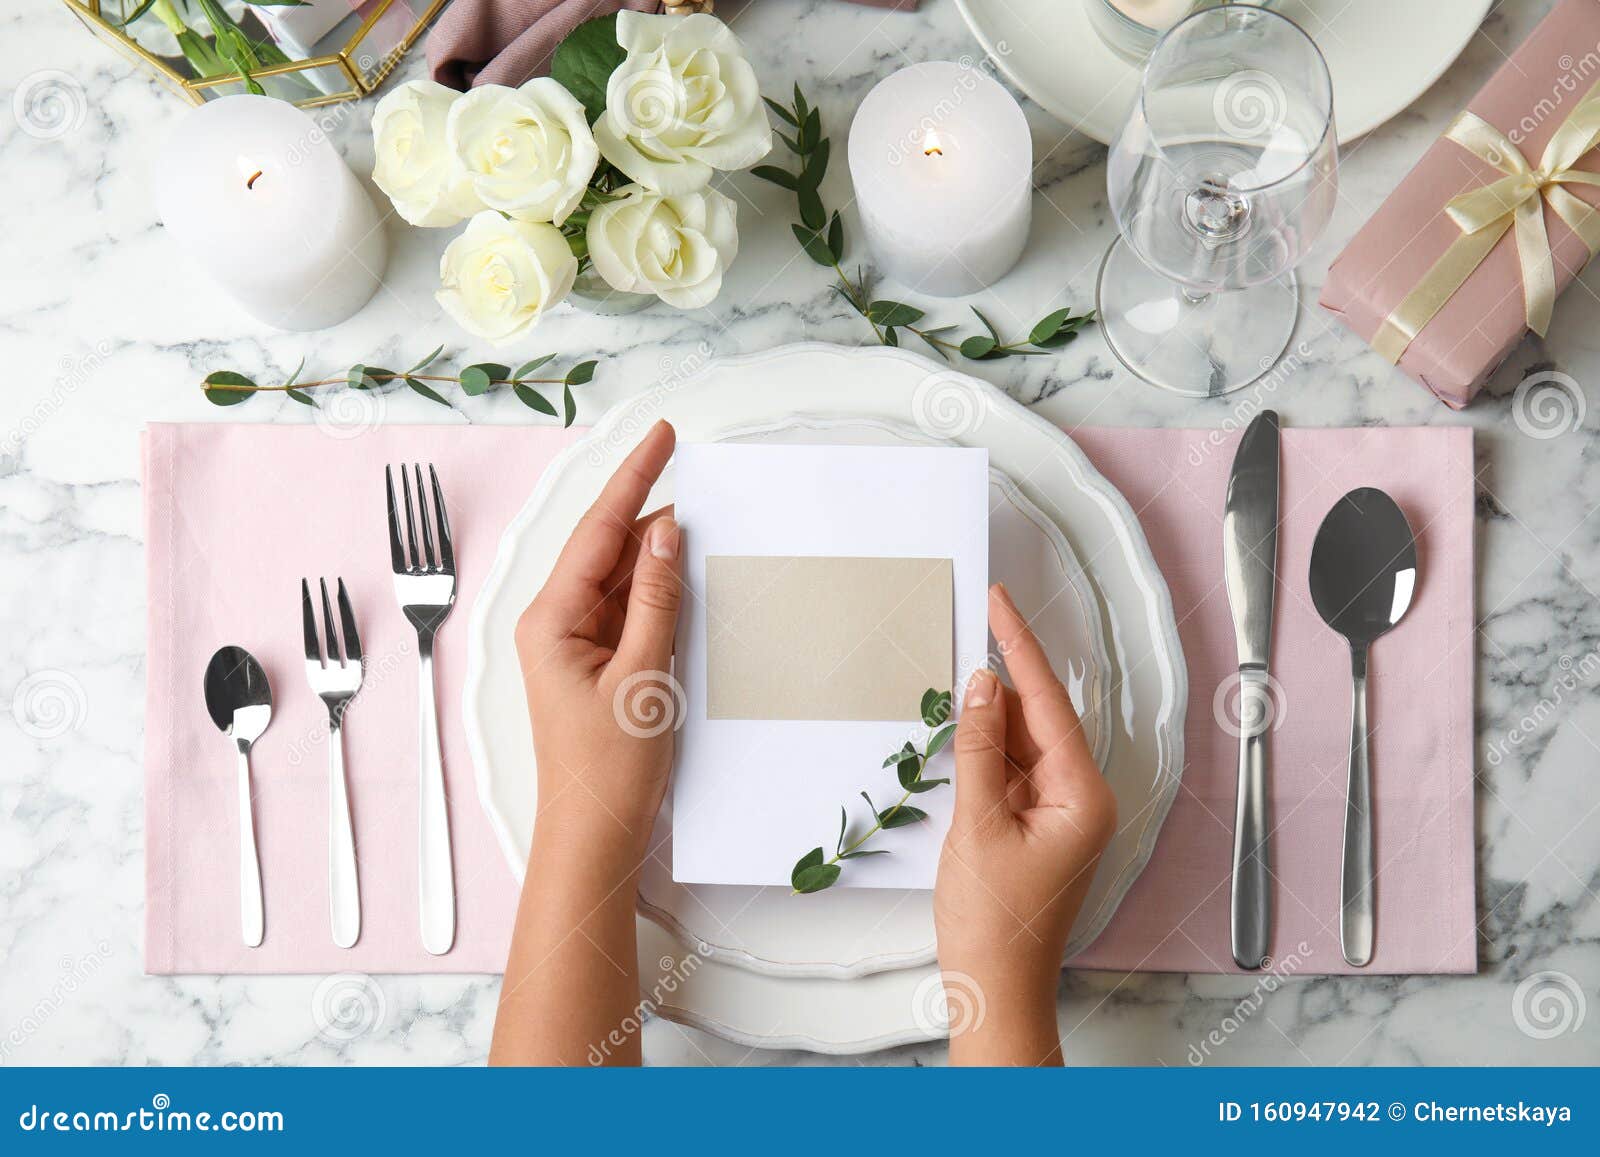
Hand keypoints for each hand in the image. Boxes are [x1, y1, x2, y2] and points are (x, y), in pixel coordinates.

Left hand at [514, 419, 681, 864]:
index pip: (599, 529)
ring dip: (657, 553)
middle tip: (700, 476)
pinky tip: (686, 575)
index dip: (634, 477)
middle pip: (608, 547)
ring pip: (620, 577)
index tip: (663, 436)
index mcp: (552, 619)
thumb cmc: (608, 769)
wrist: (592, 836)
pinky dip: (657, 591)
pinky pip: (628, 610)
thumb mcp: (643, 677)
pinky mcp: (596, 664)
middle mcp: (556, 622)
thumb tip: (665, 534)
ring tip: (705, 522)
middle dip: (651, 510)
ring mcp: (575, 643)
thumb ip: (654, 600)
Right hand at [934, 582, 1116, 1064]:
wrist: (994, 986)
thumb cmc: (996, 926)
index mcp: (1085, 796)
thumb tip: (978, 688)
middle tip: (982, 615)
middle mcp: (1081, 798)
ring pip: (1023, 741)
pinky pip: (1012, 768)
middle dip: (1005, 673)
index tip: (1002, 603)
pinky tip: (965, 723)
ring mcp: (1058, 812)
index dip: (1021, 648)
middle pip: (1040, 717)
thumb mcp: (978, 825)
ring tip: (961, 669)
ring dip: (991, 712)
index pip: (1049, 704)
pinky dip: (987, 746)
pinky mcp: (1035, 824)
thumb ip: (978, 749)